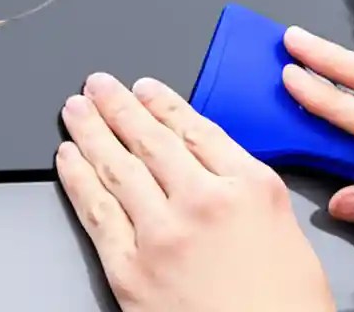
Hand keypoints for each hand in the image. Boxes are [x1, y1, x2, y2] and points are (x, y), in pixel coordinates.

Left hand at [55, 72, 334, 311]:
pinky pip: (95, 210)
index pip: (195, 128)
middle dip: (118, 106)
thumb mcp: (286, 235)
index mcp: (251, 187)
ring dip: (90, 131)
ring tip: (75, 110)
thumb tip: (212, 172)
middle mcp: (204, 201)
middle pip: (150, 139)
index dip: (162, 103)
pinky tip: (67, 159)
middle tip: (99, 85)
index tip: (145, 88)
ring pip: (115, 166)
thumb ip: (246, 195)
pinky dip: (77, 179)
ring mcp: (162, 233)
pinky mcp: (130, 268)